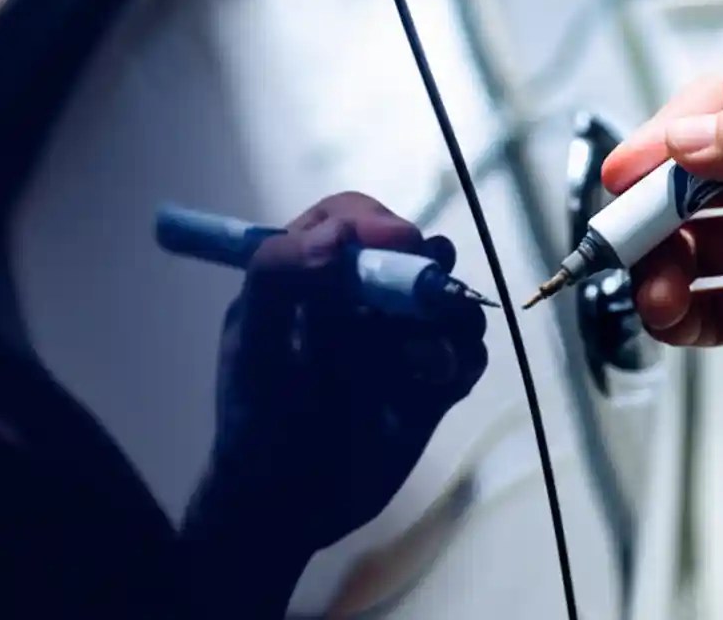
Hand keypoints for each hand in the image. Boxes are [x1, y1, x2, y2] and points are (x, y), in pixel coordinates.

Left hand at [190, 193, 487, 551]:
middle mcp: (361, 297)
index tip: (393, 244)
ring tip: (421, 354)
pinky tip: (438, 379)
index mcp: (311, 274)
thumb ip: (280, 276)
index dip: (373, 225)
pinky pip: (468, 352)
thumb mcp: (254, 344)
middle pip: (414, 251)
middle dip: (423, 267)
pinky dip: (461, 357)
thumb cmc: (256, 419)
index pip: (349, 219)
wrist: (286, 503)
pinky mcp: (432, 380)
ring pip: (450, 299)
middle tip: (421, 295)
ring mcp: (400, 337)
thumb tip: (339, 234)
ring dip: (448, 315)